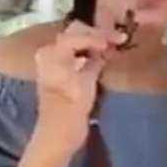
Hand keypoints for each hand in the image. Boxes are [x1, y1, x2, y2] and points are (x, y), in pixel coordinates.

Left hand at [30, 20, 126, 158]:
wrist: (58, 134)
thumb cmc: (71, 109)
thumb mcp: (86, 83)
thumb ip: (95, 61)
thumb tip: (106, 49)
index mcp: (52, 53)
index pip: (78, 34)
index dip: (99, 35)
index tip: (116, 41)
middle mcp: (49, 53)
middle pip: (75, 32)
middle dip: (96, 34)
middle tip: (117, 40)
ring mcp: (53, 61)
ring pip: (75, 41)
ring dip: (93, 42)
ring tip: (113, 46)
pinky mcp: (59, 71)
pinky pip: (74, 53)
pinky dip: (88, 52)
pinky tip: (103, 55)